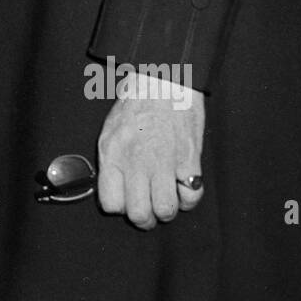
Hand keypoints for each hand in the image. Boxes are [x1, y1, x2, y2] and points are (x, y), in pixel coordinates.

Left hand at [97, 73, 204, 227]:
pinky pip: (191, 196)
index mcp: (113, 154)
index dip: (120, 208)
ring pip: (167, 210)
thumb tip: (114, 193)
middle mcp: (136, 161)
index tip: (127, 201)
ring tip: (167, 198)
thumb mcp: (109, 132)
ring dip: (168, 210)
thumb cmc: (135, 105)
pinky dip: (189, 198)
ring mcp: (164, 160)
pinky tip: (183, 187)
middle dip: (146, 220)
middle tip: (150, 210)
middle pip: (140, 214)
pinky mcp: (189, 158)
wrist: (163, 81)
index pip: (110, 204)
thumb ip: (111, 164)